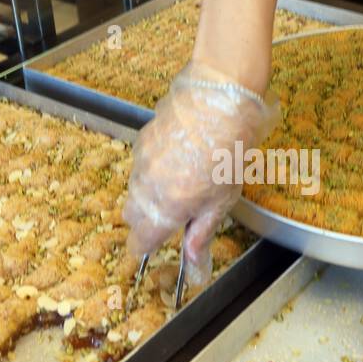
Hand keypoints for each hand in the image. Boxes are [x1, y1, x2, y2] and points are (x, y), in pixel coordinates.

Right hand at [124, 62, 278, 284]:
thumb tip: (193, 266)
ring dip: (151, 193)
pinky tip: (178, 156)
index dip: (146, 248)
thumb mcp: (223, 199)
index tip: (155, 246)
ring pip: (135, 189)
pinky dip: (153, 168)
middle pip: (132, 216)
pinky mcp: (142, 138)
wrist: (221, 95)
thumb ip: (202, 232)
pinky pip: (141, 164)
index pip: (139, 241)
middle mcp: (147, 186)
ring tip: (183, 178)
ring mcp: (141, 160)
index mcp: (168, 207)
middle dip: (147, 221)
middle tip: (175, 213)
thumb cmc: (230, 150)